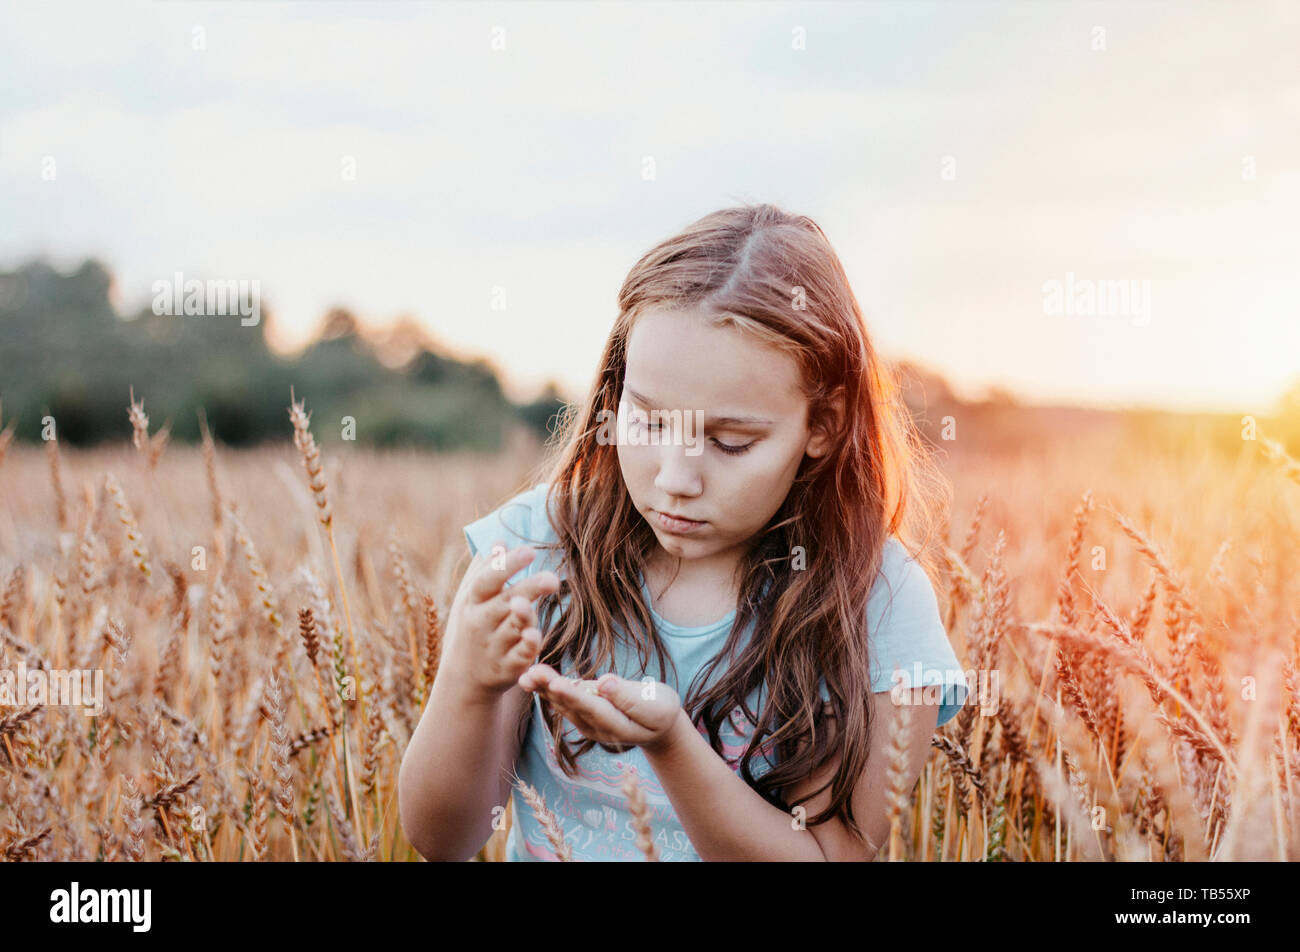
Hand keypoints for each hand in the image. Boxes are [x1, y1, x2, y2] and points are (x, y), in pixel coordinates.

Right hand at [442, 541, 559, 698]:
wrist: (463, 679)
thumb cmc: (473, 627)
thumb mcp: (470, 599)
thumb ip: (485, 570)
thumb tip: (499, 541)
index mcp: (474, 601)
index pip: (488, 580)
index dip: (507, 565)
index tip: (530, 551)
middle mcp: (481, 622)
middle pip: (506, 602)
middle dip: (529, 588)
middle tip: (552, 577)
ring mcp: (493, 646)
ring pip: (513, 628)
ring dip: (526, 615)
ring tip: (542, 601)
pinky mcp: (507, 668)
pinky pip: (519, 656)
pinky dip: (527, 647)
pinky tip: (536, 635)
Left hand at [518, 664, 684, 752]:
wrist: (656, 726)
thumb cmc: (660, 710)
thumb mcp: (657, 704)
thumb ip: (631, 698)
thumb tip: (606, 682)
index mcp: (619, 727)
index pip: (594, 709)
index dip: (575, 697)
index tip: (558, 684)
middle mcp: (598, 729)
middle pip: (573, 706)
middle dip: (551, 689)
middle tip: (532, 674)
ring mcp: (587, 723)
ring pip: (563, 703)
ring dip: (544, 688)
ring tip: (526, 674)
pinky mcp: (581, 714)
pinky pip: (562, 700)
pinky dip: (547, 688)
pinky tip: (532, 678)